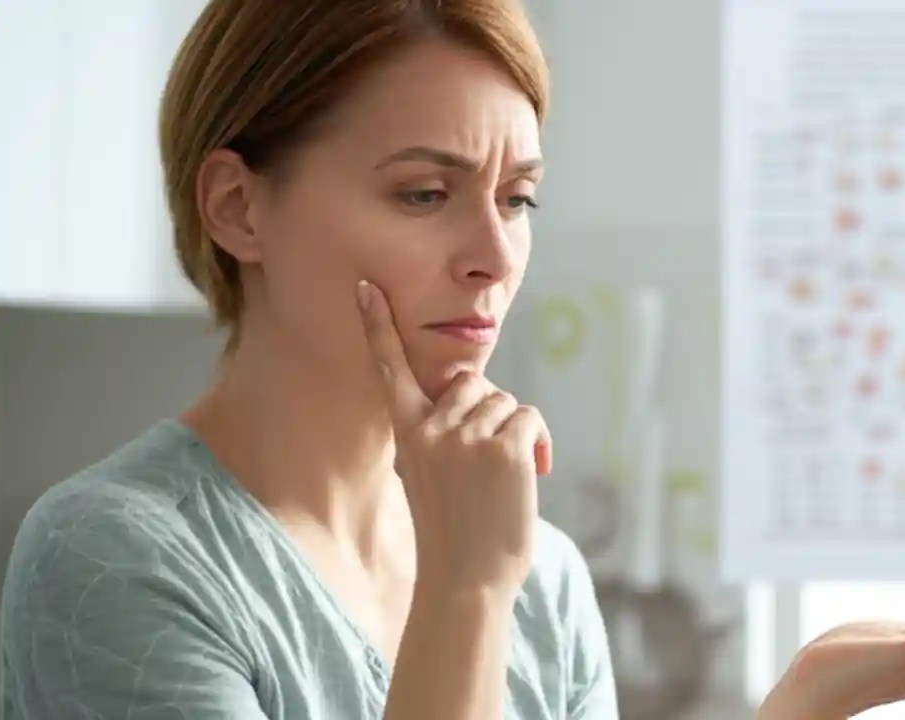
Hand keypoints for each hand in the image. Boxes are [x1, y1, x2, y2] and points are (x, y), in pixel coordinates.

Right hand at [358, 280, 551, 595]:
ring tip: (503, 478)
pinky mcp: (503, 446)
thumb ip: (444, 432)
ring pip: (505, 402)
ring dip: (514, 433)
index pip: (390, 369)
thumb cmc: (455, 532)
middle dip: (488, 412)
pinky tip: (530, 474)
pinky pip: (530, 418)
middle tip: (487, 460)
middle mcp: (431, 427)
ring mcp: (466, 435)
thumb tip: (481, 395)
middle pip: (472, 383)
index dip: (378, 326)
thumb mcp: (432, 474)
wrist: (466, 580)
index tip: (366, 286)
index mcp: (406, 432)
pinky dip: (538, 443)